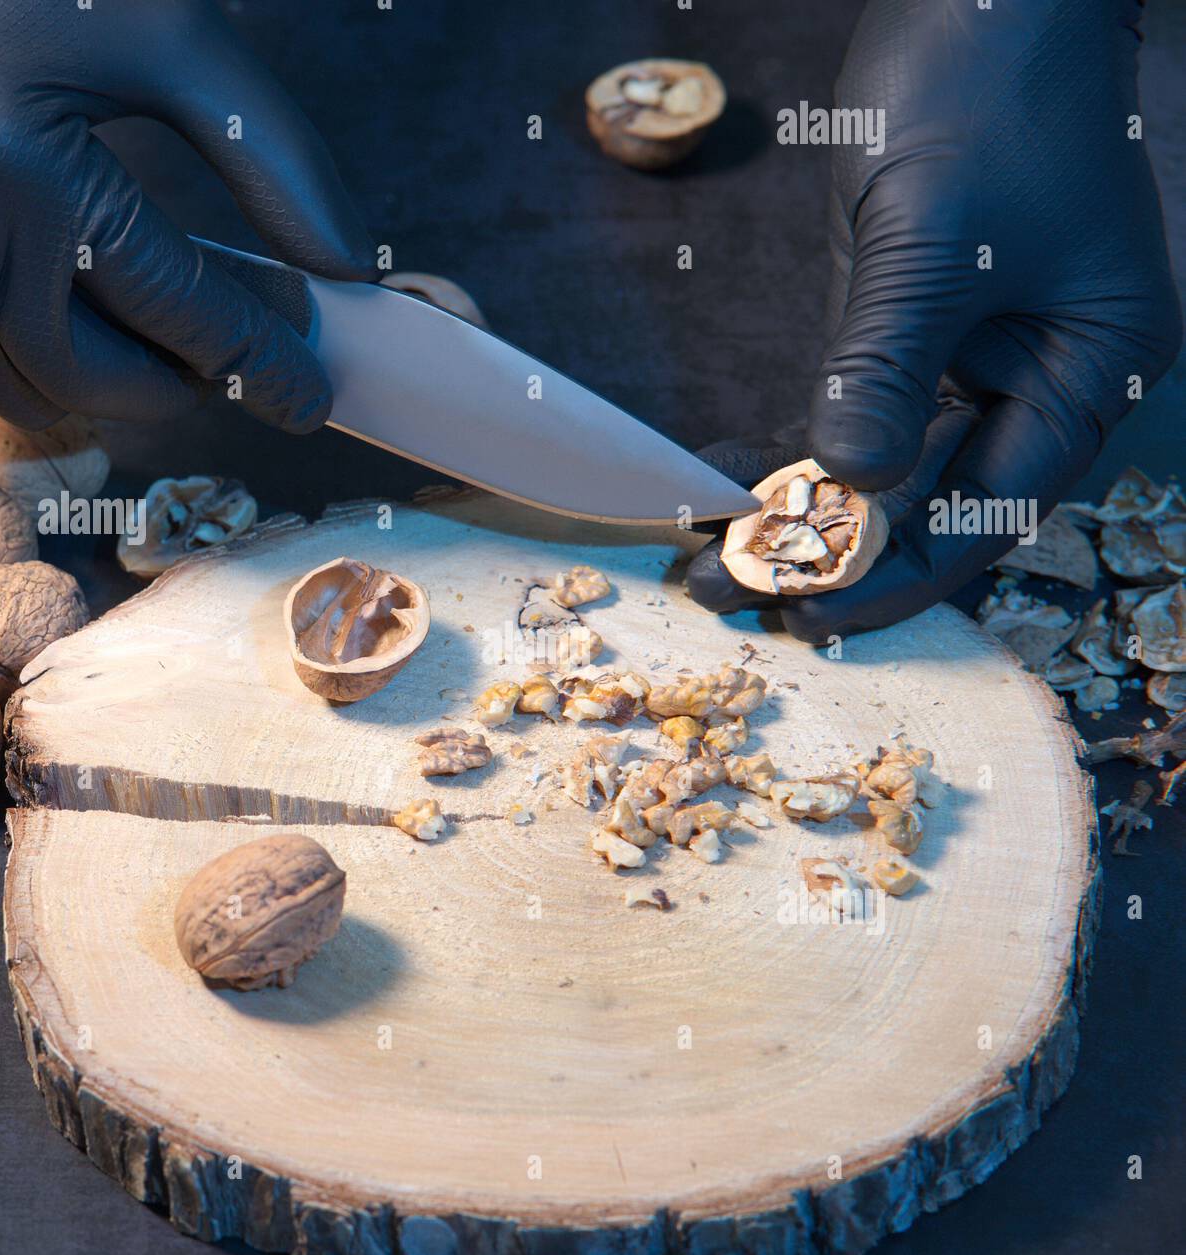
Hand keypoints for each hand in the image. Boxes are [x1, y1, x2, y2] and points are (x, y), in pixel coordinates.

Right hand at [0, 0, 376, 430]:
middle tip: (216, 358)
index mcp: (20, 167)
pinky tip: (43, 298)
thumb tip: (343, 265)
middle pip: (88, 380)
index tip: (304, 398)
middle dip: (169, 383)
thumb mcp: (161, 31)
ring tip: (135, 324)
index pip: (179, 312)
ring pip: (12, 387)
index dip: (258, 363)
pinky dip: (7, 354)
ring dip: (89, 378)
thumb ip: (270, 152)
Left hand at [688, 0, 1180, 642]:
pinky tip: (738, 478)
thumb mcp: (933, 237)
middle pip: (940, 504)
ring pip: (895, 468)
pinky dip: (805, 449)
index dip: (898, 572)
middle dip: (840, 554)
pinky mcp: (923, 327)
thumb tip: (854, 479)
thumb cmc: (987, 87)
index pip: (989, 510)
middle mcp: (1041, 377)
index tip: (810, 613)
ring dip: (809, 513)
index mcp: (1086, 368)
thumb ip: (889, 363)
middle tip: (739, 593)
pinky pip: (865, 411)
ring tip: (721, 558)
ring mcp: (980, 354)